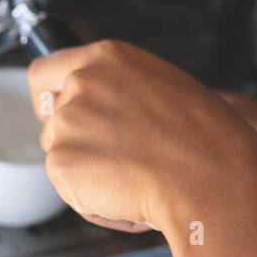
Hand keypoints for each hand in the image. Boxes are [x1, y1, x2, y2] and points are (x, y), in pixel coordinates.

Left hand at [28, 41, 256, 256]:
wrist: (210, 177)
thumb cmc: (206, 137)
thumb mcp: (165, 86)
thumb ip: (124, 87)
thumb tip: (109, 105)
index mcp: (109, 57)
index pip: (46, 71)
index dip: (51, 96)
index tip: (59, 109)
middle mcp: (82, 83)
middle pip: (54, 117)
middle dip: (79, 139)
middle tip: (120, 155)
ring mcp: (68, 122)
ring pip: (63, 154)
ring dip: (89, 170)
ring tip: (135, 175)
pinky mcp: (63, 163)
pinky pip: (68, 187)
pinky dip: (93, 199)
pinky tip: (130, 192)